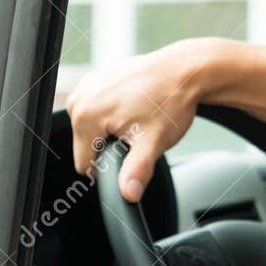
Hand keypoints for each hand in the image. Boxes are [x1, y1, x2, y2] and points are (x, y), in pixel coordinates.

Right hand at [65, 40, 212, 201]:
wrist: (185, 70)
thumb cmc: (170, 101)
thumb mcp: (153, 142)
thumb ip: (136, 172)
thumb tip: (128, 195)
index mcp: (85, 115)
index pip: (84, 163)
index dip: (108, 167)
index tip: (131, 151)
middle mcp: (80, 97)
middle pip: (86, 144)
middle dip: (110, 145)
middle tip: (138, 131)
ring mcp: (87, 84)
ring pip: (92, 127)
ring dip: (112, 128)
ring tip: (138, 116)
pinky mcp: (97, 77)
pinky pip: (98, 109)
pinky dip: (114, 111)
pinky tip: (136, 104)